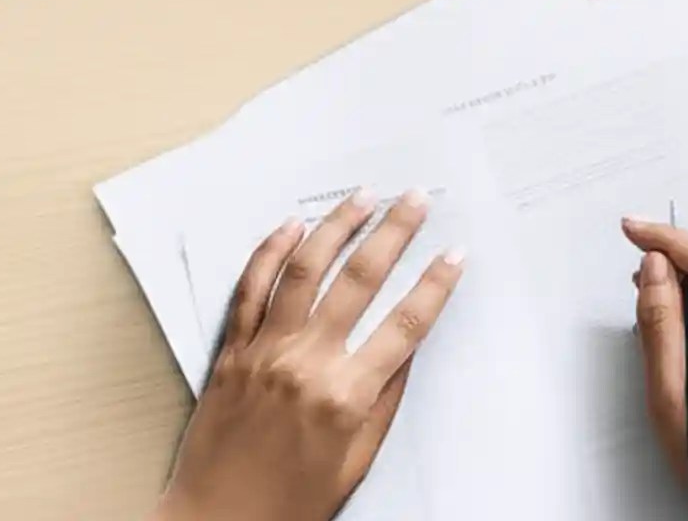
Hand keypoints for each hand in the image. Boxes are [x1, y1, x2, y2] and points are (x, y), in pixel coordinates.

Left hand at [153, 189, 463, 520]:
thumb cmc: (290, 502)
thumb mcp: (357, 458)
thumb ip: (384, 398)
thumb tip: (406, 346)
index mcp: (346, 396)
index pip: (405, 324)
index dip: (436, 285)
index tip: (455, 255)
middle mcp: (305, 363)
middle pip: (359, 280)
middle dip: (394, 233)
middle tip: (415, 200)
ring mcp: (264, 351)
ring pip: (303, 269)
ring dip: (336, 226)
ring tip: (362, 197)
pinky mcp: (232, 351)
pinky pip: (251, 289)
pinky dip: (270, 252)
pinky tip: (291, 226)